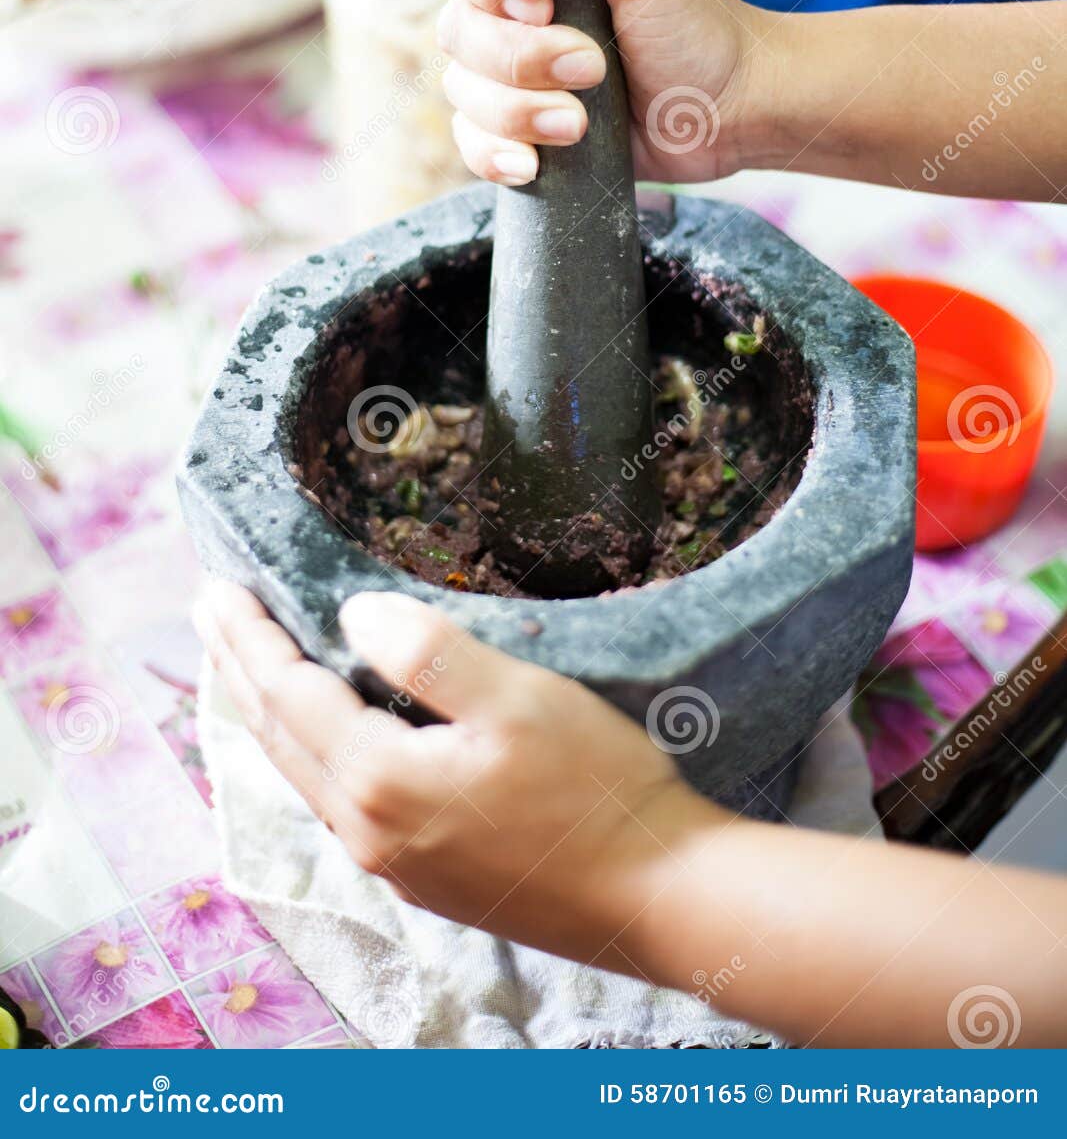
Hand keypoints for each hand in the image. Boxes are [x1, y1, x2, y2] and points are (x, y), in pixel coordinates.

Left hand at [195, 584, 706, 968]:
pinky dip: (310, 752)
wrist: (658, 899)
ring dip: (271, 714)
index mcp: (381, 781)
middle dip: (239, 670)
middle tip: (209, 613)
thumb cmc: (597, 790)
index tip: (216, 586)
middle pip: (279, 738)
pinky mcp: (426, 878)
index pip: (288, 695)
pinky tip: (324, 739)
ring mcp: (395, 865)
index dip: (248, 637)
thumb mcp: (518, 699)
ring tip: (250, 667)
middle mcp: (369, 833)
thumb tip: (351, 615)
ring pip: (305, 776)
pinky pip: (339, 804)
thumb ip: (428, 653)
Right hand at [430, 0, 778, 185]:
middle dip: (519, 59)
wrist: (734, 111)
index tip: (543, 5)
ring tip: (581, 122)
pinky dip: (497, 154)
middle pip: (457, 24)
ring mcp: (518, 63)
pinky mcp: (524, 122)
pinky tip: (537, 161)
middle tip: (592, 67)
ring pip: (460, 87)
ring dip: (519, 112)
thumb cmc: (700, 25)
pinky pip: (472, 140)